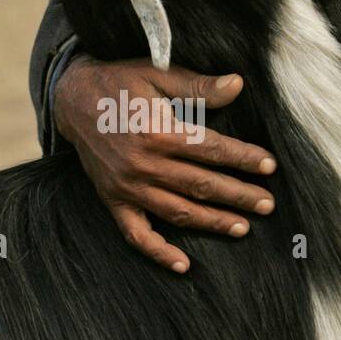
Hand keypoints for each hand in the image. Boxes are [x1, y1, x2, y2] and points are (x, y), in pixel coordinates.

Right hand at [54, 54, 277, 272]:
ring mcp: (128, 187)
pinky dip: (159, 252)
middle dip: (238, 195)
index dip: (243, 158)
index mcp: (158, 131)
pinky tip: (184, 265)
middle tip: (267, 204)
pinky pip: (137, 234)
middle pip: (201, 185)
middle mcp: (143, 164)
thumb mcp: (157, 75)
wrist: (71, 98)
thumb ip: (198, 87)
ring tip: (242, 228)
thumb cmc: (119, 82)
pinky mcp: (114, 200)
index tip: (269, 166)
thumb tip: (238, 84)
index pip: (211, 150)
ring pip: (179, 212)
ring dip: (212, 222)